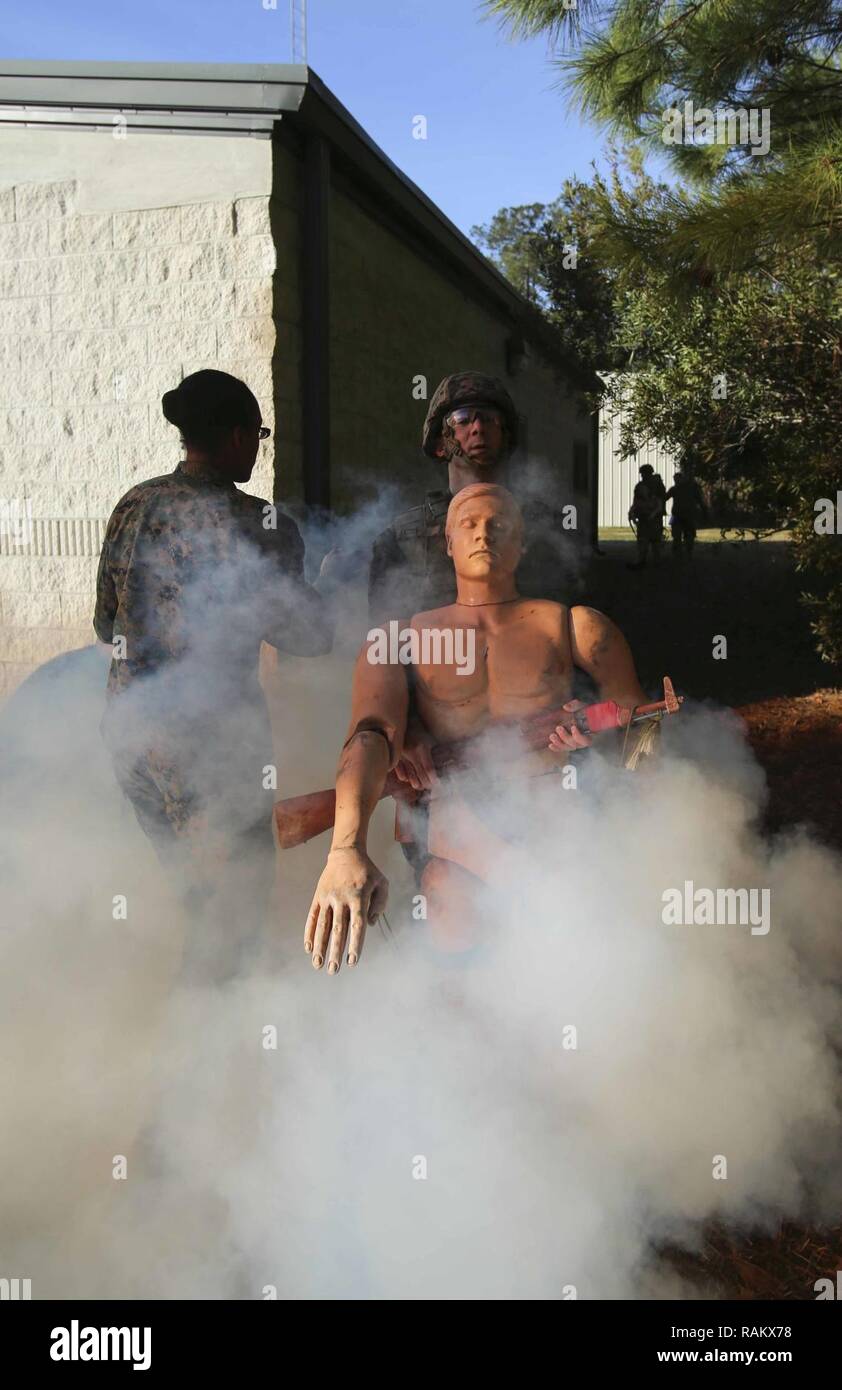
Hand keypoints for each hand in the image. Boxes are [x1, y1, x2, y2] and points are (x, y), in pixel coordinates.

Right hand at [304, 847, 387, 973]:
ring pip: (323, 926)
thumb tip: (369, 925)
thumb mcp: (382, 883)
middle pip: (338, 930)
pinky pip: (312, 917)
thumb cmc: (368, 871)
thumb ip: (380, 904)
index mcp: (359, 897)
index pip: (356, 925)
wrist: (346, 853)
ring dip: (320, 946)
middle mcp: (342, 899)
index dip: (354, 945)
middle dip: (335, 952)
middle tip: (334, 970)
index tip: (352, 962)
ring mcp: (328, 898)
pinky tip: (308, 947)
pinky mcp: (318, 896)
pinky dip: (309, 932)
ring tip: (318, 964)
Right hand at [393, 722, 437, 791]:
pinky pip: (398, 767)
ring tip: (419, 787)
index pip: (428, 769)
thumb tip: (451, 759)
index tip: (437, 783)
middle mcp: (411, 753)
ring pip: (409, 772)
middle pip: (419, 773)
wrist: (404, 718)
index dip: (433, 778)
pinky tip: (406, 780)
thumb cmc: (421, 727)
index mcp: (422, 748)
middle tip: (430, 787)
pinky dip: (403, 774)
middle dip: (425, 782)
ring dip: (414, 781)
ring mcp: (401, 754)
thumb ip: (438, 749)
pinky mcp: (395, 753)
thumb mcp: (431, 737)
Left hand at [548, 699, 591, 751]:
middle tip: (558, 727)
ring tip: (552, 736)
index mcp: (590, 734)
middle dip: (565, 737)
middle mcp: (583, 741)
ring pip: (568, 747)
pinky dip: (556, 748)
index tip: (573, 727)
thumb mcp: (583, 705)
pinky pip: (563, 749)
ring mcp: (575, 743)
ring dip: (559, 743)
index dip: (579, 736)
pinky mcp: (568, 744)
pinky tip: (550, 745)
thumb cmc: (585, 710)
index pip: (586, 741)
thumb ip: (576, 705)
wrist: (582, 715)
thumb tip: (565, 707)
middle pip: (574, 744)